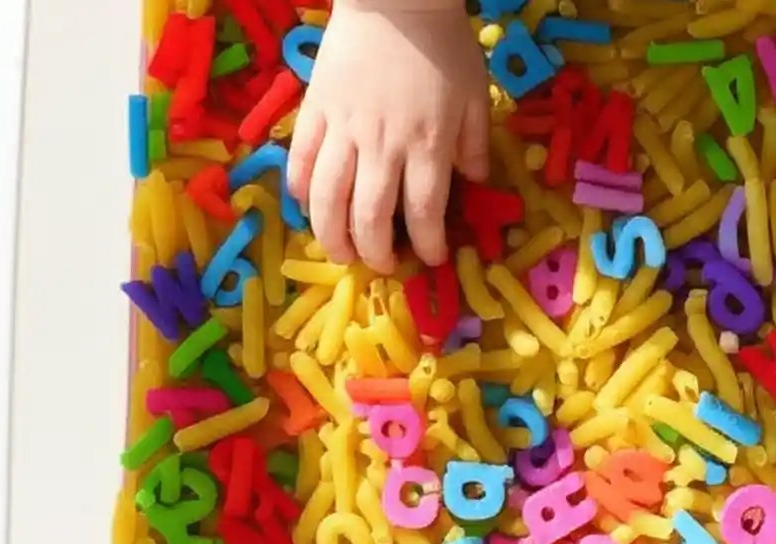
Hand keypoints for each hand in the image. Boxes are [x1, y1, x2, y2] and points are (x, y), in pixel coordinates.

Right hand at [287, 0, 490, 271]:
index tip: (431, 259)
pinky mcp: (314, 110)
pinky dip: (300, 190)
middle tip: (381, 265)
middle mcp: (383, 145)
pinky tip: (307, 206)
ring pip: (328, 197)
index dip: (427, 245)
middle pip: (371, 216)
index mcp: (427, 144)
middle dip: (375, 252)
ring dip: (331, 234)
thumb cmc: (443, 46)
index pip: (424, 212)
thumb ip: (475, 143)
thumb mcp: (476, 94)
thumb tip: (474, 181)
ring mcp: (343, 129)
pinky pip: (299, 159)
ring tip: (340, 253)